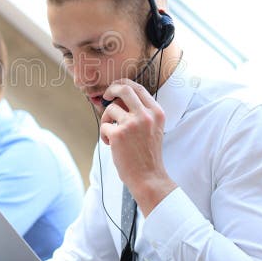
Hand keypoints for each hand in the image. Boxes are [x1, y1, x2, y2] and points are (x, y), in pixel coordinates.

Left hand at [100, 79, 176, 215]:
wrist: (148, 176)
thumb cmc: (147, 154)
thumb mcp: (153, 128)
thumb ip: (140, 112)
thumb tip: (117, 98)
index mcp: (157, 112)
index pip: (138, 88)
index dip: (124, 84)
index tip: (115, 89)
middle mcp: (146, 115)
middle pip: (124, 89)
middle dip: (111, 89)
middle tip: (106, 97)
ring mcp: (132, 123)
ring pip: (110, 109)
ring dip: (107, 120)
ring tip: (113, 135)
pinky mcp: (119, 134)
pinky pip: (104, 126)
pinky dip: (105, 135)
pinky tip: (113, 146)